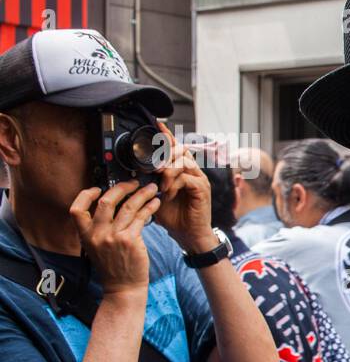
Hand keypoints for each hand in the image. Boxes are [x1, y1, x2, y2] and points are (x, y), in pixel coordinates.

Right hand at [69, 180, 160, 294]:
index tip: (97, 188)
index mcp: (85, 235)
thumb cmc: (113, 267)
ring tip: (152, 188)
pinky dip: (149, 207)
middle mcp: (97, 235)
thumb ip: (98, 229)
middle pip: (105, 201)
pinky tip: (155, 203)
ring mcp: (113, 237)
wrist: (123, 288)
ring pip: (128, 207)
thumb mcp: (96, 248)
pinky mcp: (130, 241)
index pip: (76, 209)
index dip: (85, 196)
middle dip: (121, 187)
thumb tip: (108, 206)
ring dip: (141, 194)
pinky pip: (140, 217)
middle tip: (133, 182)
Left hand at [150, 120, 216, 253]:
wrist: (189, 236)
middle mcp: (193, 172)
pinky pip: (186, 178)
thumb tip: (135, 171)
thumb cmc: (175, 217)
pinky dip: (174, 184)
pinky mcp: (202, 189)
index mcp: (182, 171)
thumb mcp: (156, 196)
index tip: (156, 125)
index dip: (167, 136)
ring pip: (183, 162)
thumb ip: (150, 182)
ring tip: (160, 183)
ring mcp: (199, 180)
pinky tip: (168, 193)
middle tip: (153, 165)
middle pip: (180, 150)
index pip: (175, 148)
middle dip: (165, 154)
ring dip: (167, 170)